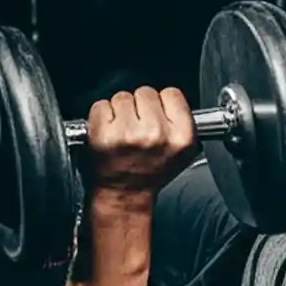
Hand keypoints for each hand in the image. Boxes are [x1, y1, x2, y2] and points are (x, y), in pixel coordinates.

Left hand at [86, 87, 196, 208]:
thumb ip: (184, 123)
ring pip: (122, 97)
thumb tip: (172, 100)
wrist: (125, 192)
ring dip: (121, 111)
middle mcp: (156, 134)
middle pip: (146, 92)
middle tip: (139, 128)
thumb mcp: (183, 152)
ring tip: (125, 132)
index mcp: (181, 138)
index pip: (172, 94)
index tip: (158, 116)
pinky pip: (101, 106)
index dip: (163, 104)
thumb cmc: (151, 172)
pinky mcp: (104, 133)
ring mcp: (128, 133)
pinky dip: (102, 116)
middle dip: (141, 107)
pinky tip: (111, 132)